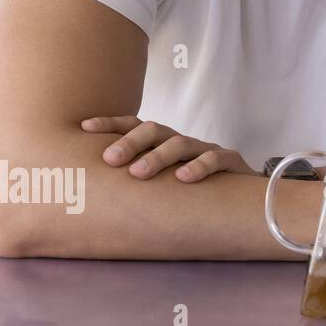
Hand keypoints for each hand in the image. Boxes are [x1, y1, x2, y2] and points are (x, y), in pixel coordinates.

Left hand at [82, 115, 258, 180]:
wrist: (241, 201)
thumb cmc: (191, 194)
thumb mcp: (161, 184)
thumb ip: (133, 185)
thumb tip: (87, 197)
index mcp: (161, 144)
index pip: (133, 126)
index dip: (110, 124)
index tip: (84, 128)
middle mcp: (181, 143)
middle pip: (155, 130)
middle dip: (131, 142)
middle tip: (110, 159)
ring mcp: (206, 150)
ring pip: (181, 144)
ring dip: (158, 156)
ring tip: (138, 173)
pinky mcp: (231, 163)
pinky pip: (216, 159)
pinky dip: (200, 166)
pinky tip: (184, 178)